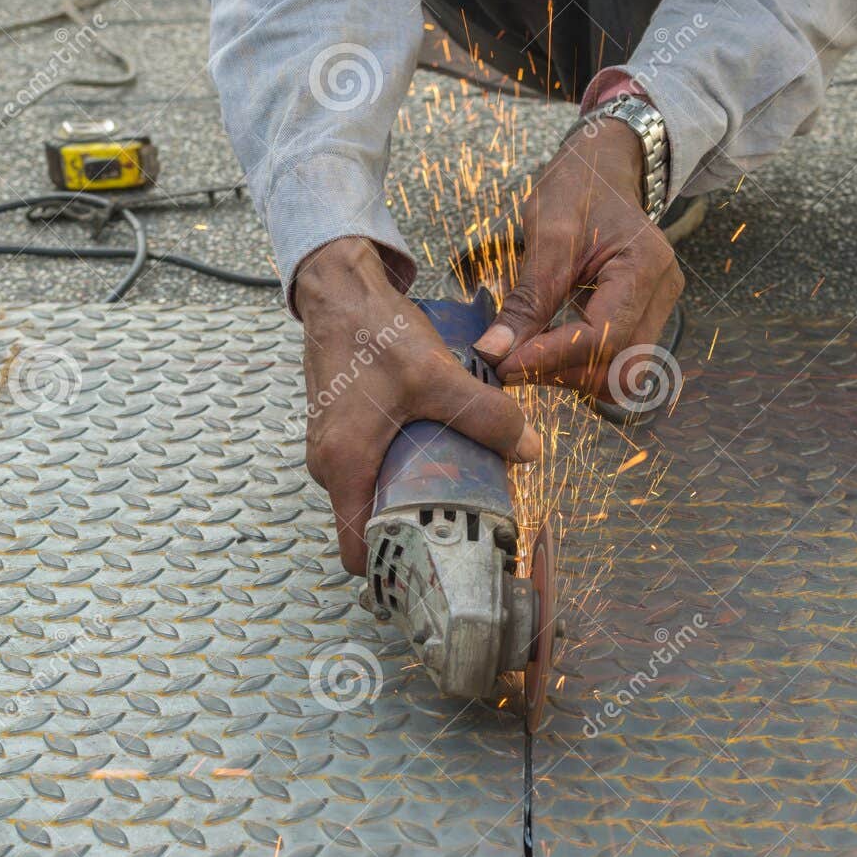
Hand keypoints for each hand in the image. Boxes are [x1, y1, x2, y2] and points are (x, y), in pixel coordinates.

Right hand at [295, 238, 540, 573]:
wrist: (339, 287)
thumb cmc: (373, 331)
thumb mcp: (437, 376)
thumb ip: (485, 415)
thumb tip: (527, 450)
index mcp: (343, 465)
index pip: (359, 549)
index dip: (394, 568)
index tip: (435, 569)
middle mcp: (328, 465)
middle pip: (371, 524)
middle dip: (415, 532)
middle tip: (463, 530)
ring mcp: (332, 448)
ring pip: (374, 494)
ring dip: (411, 497)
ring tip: (458, 493)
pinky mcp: (342, 430)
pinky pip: (372, 468)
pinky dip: (401, 471)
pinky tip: (437, 457)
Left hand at [475, 117, 682, 399]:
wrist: (604, 168)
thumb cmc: (578, 187)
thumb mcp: (546, 233)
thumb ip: (526, 298)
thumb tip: (494, 352)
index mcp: (645, 265)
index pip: (603, 337)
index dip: (550, 358)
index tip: (503, 364)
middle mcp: (663, 293)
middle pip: (619, 368)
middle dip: (564, 374)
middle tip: (512, 362)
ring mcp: (659, 308)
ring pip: (619, 374)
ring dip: (572, 375)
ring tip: (530, 354)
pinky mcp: (645, 317)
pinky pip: (616, 361)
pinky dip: (580, 364)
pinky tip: (548, 347)